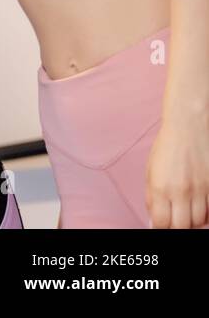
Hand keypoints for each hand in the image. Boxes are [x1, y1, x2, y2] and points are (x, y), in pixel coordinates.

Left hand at [146, 112, 208, 227]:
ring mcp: (200, 189)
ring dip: (192, 221)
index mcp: (160, 187)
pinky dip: (206, 213)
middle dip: (176, 227)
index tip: (160, 226)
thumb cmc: (167, 147)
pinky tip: (199, 206)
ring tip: (186, 213)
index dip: (161, 228)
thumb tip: (154, 218)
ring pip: (200, 221)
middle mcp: (181, 191)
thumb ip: (151, 196)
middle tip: (173, 221)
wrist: (189, 127)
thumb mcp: (150, 170)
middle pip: (182, 226)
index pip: (162, 223)